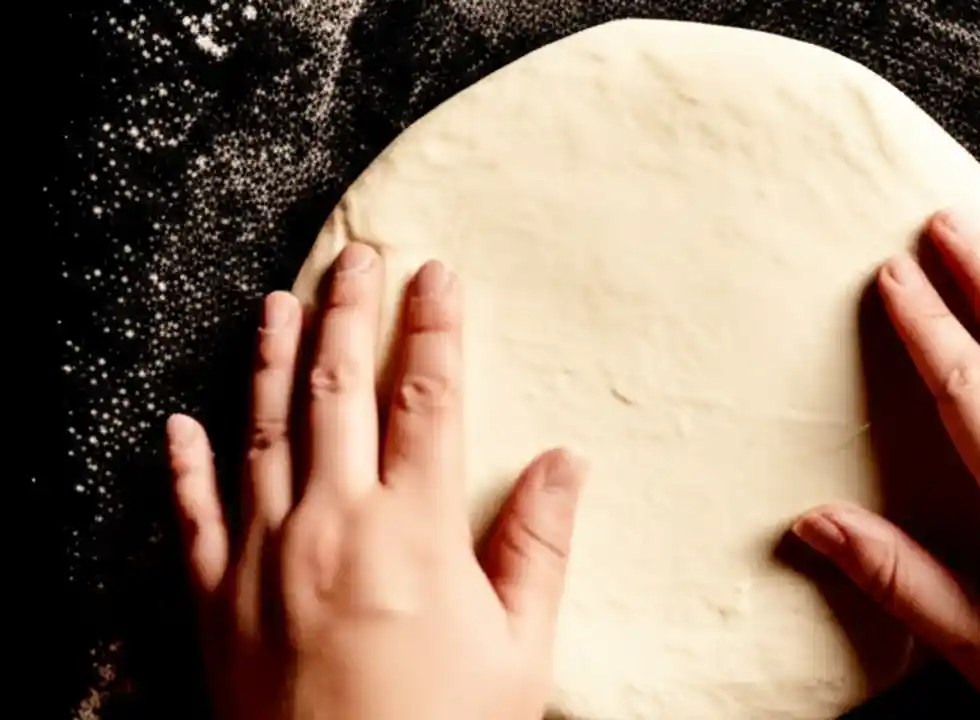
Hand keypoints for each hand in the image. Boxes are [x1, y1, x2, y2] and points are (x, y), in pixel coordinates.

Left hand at [166, 245, 585, 719]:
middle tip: (358, 255)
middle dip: (350, 313)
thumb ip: (538, 548)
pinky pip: (191, 516)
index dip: (436, 328)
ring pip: (264, 431)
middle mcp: (332, 524)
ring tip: (278, 301)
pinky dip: (184, 466)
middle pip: (340, 392)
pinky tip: (180, 424)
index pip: (427, 399)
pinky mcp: (212, 600)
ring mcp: (263, 557)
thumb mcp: (518, 650)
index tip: (439, 274)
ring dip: (270, 358)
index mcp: (414, 530)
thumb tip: (567, 461)